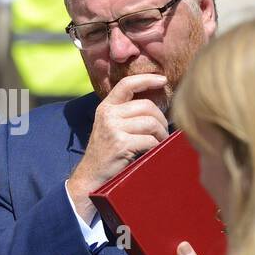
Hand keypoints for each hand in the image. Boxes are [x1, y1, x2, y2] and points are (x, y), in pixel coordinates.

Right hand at [66, 73, 168, 220]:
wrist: (91, 176)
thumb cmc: (107, 152)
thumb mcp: (110, 126)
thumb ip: (126, 112)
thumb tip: (157, 102)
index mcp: (106, 107)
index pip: (127, 84)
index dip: (147, 79)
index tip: (163, 80)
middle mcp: (108, 114)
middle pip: (146, 106)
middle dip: (161, 119)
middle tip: (163, 131)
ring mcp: (113, 129)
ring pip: (151, 123)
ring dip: (161, 134)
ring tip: (160, 142)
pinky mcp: (121, 144)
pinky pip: (150, 140)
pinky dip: (157, 146)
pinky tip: (154, 151)